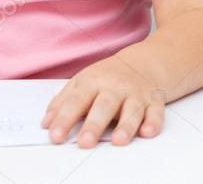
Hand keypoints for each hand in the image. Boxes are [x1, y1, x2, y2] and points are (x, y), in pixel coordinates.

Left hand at [41, 53, 163, 147]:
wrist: (146, 61)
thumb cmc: (110, 75)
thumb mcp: (83, 81)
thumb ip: (64, 101)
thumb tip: (47, 123)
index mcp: (94, 81)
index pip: (76, 101)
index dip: (65, 119)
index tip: (56, 136)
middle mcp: (115, 87)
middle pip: (104, 106)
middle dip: (94, 125)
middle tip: (85, 142)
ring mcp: (136, 93)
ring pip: (131, 110)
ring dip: (126, 125)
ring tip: (118, 140)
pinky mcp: (154, 100)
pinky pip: (156, 111)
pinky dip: (154, 121)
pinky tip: (148, 131)